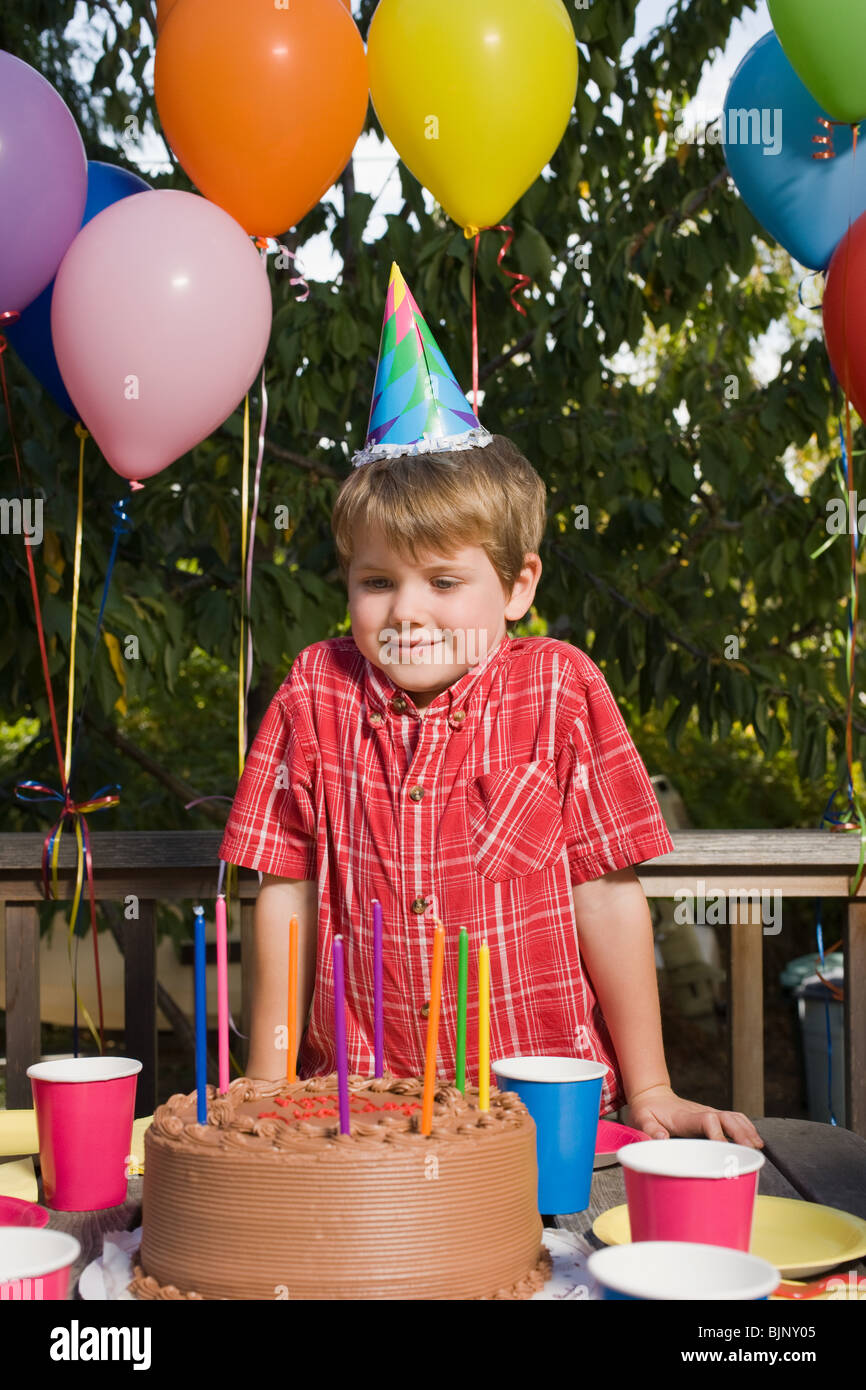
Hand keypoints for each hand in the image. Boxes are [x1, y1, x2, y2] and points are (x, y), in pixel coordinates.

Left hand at [623, 1085, 764, 1148]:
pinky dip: (747, 1127)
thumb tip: (662, 1139)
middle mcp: (701, 1112)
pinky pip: (734, 1119)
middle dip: (741, 1132)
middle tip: (752, 1149)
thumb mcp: (642, 1119)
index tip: (725, 1149)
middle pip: (727, 1118)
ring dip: (747, 1130)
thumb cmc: (648, 1111)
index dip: (718, 1134)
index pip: (708, 1121)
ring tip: (758, 1147)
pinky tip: (754, 1139)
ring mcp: (709, 1112)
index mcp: (686, 1116)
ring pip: (734, 1117)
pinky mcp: (713, 1116)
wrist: (652, 1095)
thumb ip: (650, 1129)